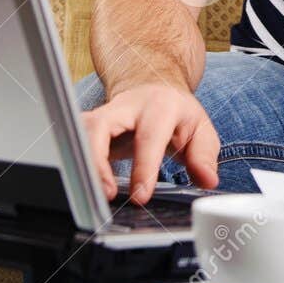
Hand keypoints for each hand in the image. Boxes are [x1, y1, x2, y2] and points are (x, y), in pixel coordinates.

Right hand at [80, 82, 220, 203]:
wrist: (154, 85)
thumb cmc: (177, 113)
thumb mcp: (201, 129)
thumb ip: (204, 156)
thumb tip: (207, 180)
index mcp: (160, 107)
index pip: (149, 137)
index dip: (143, 168)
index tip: (140, 197)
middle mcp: (127, 106)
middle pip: (101, 126)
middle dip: (98, 160)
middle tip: (106, 194)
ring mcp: (104, 113)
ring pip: (81, 131)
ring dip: (83, 162)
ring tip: (93, 194)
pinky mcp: (90, 125)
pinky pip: (75, 140)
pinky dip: (77, 162)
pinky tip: (86, 184)